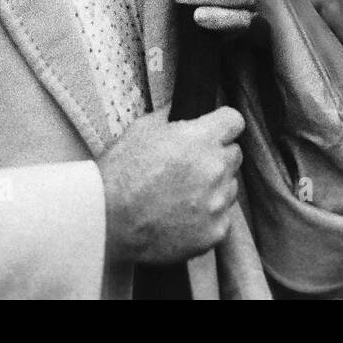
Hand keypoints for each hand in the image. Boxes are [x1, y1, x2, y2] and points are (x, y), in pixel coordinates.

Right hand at [98, 106, 243, 264]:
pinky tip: (182, 215)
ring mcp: (217, 203)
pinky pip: (222, 218)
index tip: (215, 130)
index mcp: (201, 139)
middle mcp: (215, 169)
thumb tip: (184, 110)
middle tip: (191, 164)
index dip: (222, 124)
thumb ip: (172, 116)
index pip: (235, 121)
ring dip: (214, 187)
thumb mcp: (143, 128)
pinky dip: (207, 216)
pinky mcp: (214, 231)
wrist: (107, 219)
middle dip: (217, 155)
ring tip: (182, 193)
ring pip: (230, 187)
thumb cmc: (121, 172)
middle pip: (234, 154)